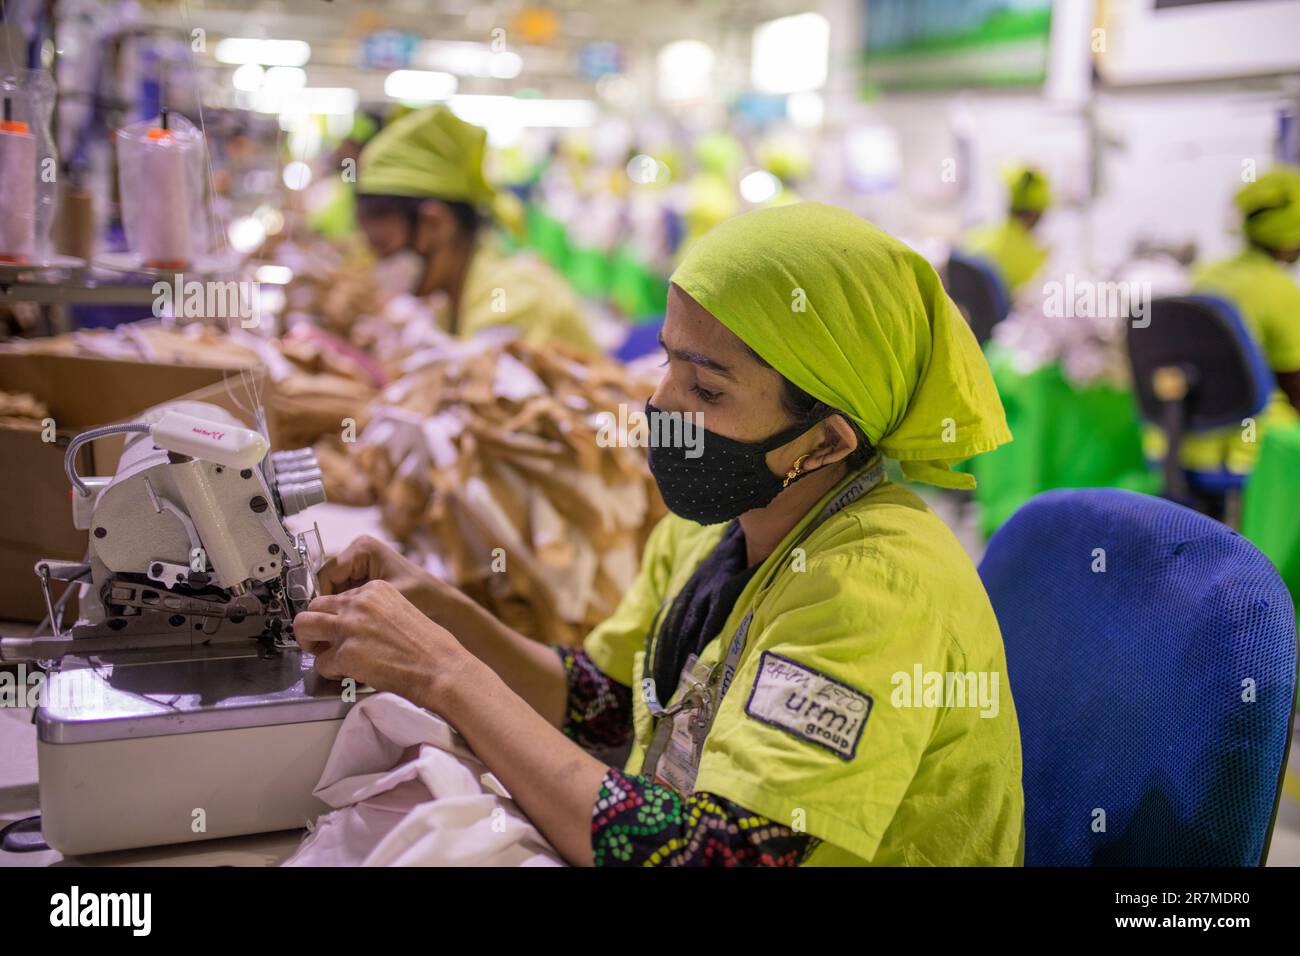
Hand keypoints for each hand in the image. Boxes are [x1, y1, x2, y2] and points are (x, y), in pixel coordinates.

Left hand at [293, 579, 471, 705]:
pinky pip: (321, 663)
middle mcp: (359, 603)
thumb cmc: (427, 646)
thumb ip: (373, 611)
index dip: (336, 615)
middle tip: (321, 640)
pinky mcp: (346, 653)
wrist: (440, 667)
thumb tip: (350, 626)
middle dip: (314, 624)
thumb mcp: (401, 610)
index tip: (339, 628)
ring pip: (304, 626)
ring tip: (321, 654)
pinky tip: (347, 675)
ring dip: (309, 642)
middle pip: (314, 605)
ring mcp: (350, 627)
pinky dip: (330, 672)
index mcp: (375, 589)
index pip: (339, 595)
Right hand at [319, 534, 460, 623]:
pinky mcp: (362, 576)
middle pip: (326, 582)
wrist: (439, 601)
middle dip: (327, 606)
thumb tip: (327, 617)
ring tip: (337, 631)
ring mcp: (359, 563)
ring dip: (334, 610)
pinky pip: (342, 594)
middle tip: (326, 631)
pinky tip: (348, 626)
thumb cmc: (421, 596)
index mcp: (362, 547)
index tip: (320, 624)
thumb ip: (357, 605)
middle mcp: (357, 551)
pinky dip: (344, 610)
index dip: (321, 600)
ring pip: (332, 591)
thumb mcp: (387, 599)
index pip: (326, 574)